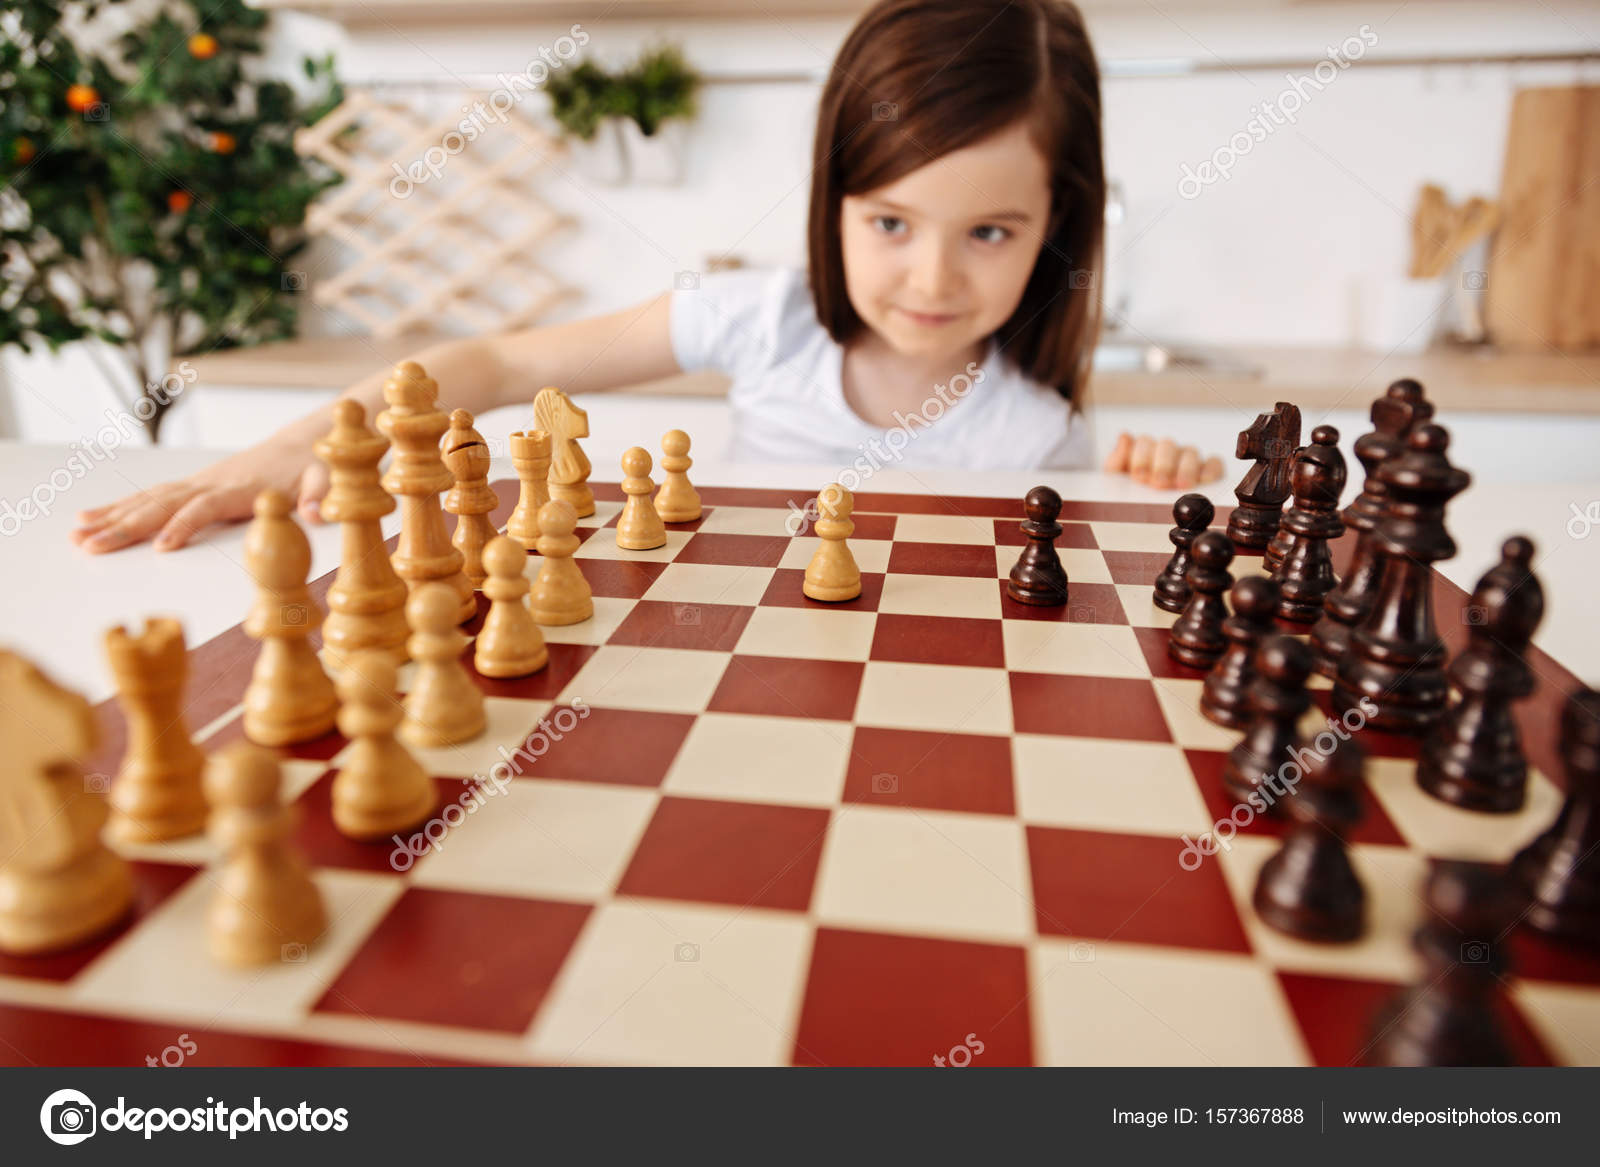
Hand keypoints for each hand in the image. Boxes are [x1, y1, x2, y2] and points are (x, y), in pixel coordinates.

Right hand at [70, 436, 329, 553]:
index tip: (162, 546)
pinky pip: (150, 497)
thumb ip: (319, 497)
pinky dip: (119, 507)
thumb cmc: (312, 467)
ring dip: (112, 517)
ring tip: (78, 535)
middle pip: (164, 504)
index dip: (185, 524)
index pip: (206, 506)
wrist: (301, 442)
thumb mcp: (325, 480)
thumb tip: (315, 514)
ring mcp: (198, 482)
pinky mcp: (191, 485)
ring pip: (148, 499)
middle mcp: (212, 483)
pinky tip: (90, 518)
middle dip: (127, 526)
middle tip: (93, 546)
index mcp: (242, 488)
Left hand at [1103, 432, 1222, 488]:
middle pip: (1168, 446)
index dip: (1141, 458)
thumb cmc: (1135, 494)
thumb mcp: (1119, 480)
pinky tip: (1203, 481)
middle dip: (1163, 465)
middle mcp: (1167, 451)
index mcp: (1144, 450)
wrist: (1148, 511)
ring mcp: (1188, 458)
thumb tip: (1124, 438)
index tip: (1138, 476)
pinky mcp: (1209, 469)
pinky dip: (1210, 470)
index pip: (1144, 442)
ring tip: (1181, 485)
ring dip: (1185, 469)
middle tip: (1159, 483)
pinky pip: (1214, 463)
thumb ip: (1116, 462)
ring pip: (1190, 453)